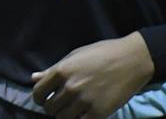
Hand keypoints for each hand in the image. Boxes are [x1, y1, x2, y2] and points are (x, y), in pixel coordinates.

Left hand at [30, 33, 154, 118]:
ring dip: (65, 115)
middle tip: (62, 103)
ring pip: (62, 118)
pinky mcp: (98, 113)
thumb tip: (33, 78)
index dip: (40, 98)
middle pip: (49, 108)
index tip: (45, 98)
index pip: (38, 92)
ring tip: (73, 109)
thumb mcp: (74, 56)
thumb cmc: (102, 53)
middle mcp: (70, 87)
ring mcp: (84, 101)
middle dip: (53, 107)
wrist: (131, 60)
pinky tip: (84, 113)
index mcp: (62, 71)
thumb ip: (53, 69)